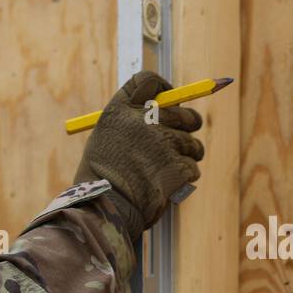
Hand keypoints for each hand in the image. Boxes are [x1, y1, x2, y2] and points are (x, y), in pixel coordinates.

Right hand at [73, 70, 204, 240]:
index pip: (147, 81)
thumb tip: (165, 111)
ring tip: (164, 171)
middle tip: (180, 135)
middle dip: (185, 123)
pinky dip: (182, 177)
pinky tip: (164, 186)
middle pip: (180, 109)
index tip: (168, 98)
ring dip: (185, 155)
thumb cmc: (101, 179)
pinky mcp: (177, 165)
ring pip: (191, 141)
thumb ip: (131, 122)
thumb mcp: (106, 140)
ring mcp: (163, 141)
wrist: (104, 210)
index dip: (162, 87)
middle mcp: (143, 120)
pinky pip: (191, 166)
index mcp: (120, 111)